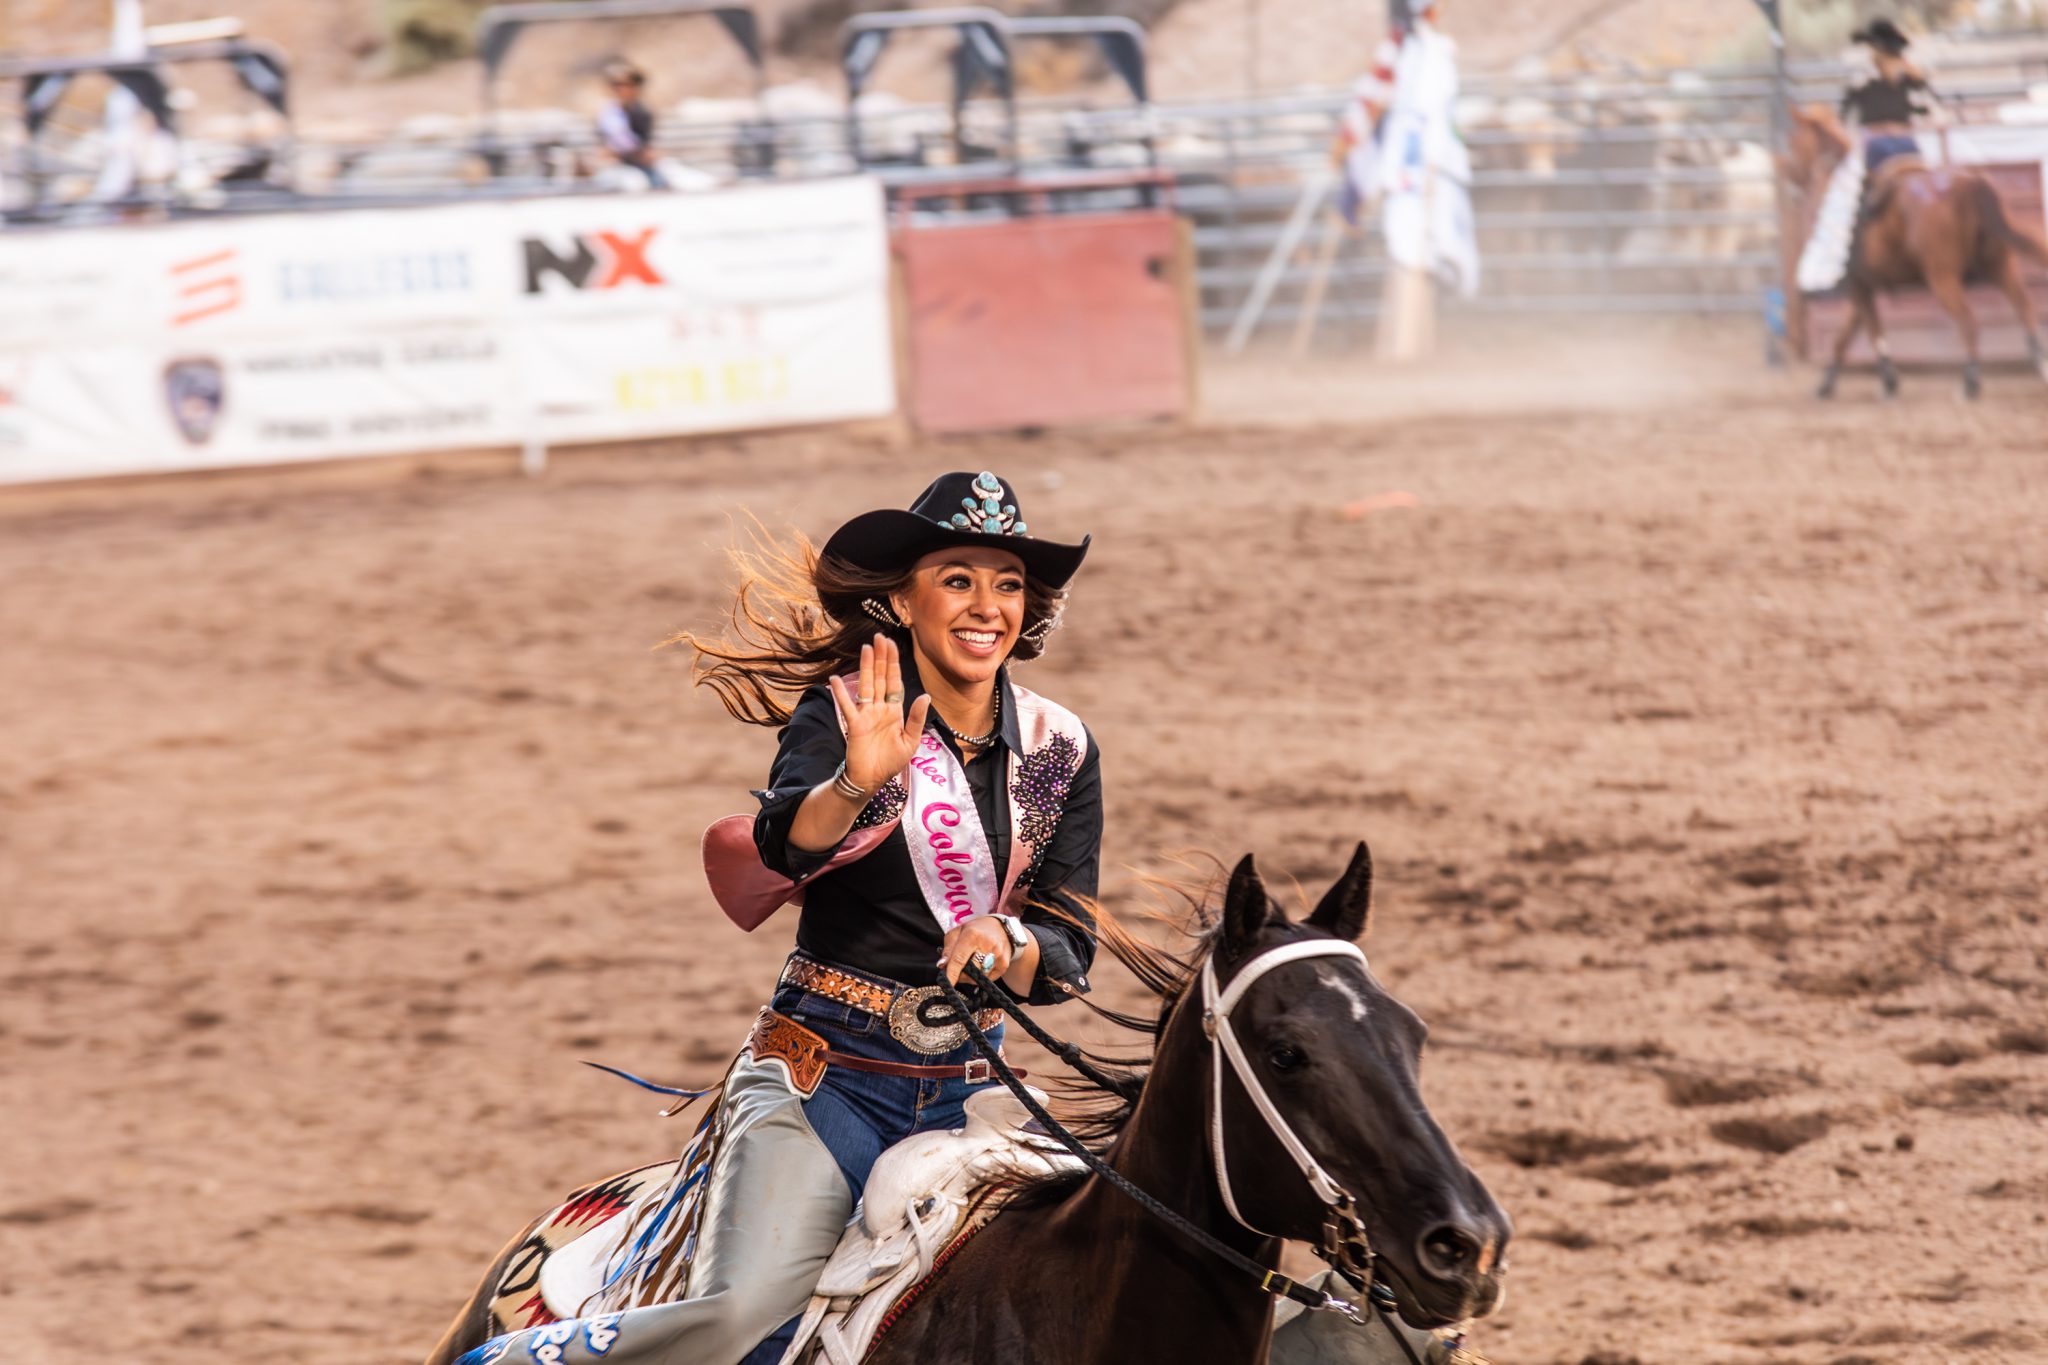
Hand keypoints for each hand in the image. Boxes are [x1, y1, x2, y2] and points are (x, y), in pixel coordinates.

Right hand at [828, 634, 930, 793]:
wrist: (872, 780)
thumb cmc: (891, 762)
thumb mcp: (910, 741)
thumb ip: (916, 718)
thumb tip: (925, 696)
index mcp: (895, 711)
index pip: (894, 682)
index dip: (894, 664)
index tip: (892, 645)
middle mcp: (880, 708)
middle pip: (880, 678)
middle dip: (881, 658)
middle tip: (879, 637)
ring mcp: (866, 714)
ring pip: (867, 686)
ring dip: (866, 667)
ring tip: (866, 648)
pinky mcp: (854, 724)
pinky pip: (847, 706)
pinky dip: (841, 693)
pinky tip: (836, 679)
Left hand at [939, 915, 1011, 985]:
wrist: (1002, 929)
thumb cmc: (975, 930)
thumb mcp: (957, 933)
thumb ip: (948, 949)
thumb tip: (942, 965)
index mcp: (972, 935)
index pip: (959, 959)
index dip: (952, 973)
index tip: (947, 983)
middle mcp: (987, 945)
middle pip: (969, 971)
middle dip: (960, 974)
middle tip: (958, 968)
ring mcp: (998, 956)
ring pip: (978, 977)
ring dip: (970, 976)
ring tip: (971, 964)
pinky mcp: (1004, 965)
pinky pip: (988, 979)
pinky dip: (981, 976)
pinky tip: (981, 965)